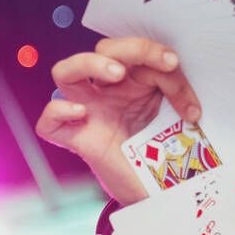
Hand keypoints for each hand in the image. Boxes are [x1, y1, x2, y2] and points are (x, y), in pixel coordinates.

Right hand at [34, 36, 201, 205]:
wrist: (158, 185)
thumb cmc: (163, 143)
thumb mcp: (175, 110)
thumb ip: (175, 93)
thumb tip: (184, 97)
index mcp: (131, 78)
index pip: (136, 50)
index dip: (155, 52)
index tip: (174, 63)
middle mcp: (106, 91)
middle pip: (103, 49)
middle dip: (133, 49)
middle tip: (161, 65)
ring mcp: (89, 113)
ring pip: (64, 72)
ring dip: (88, 63)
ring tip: (117, 74)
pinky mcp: (80, 140)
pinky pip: (49, 124)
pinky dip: (58, 112)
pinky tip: (82, 113)